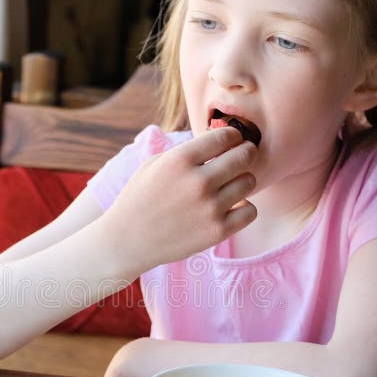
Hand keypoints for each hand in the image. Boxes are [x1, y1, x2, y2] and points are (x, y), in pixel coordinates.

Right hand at [101, 127, 258, 273]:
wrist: (127, 241)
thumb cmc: (141, 198)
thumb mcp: (155, 163)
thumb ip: (188, 151)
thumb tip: (223, 141)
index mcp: (180, 159)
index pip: (227, 135)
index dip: (233, 136)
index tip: (230, 142)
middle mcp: (198, 182)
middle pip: (245, 156)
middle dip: (244, 154)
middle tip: (240, 159)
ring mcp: (209, 208)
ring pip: (249, 182)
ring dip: (242, 181)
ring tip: (228, 187)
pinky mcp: (217, 232)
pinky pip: (250, 211)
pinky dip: (243, 208)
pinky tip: (230, 208)